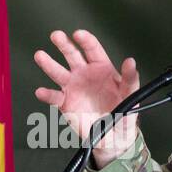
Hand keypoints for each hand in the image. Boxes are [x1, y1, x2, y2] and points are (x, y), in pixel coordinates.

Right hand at [33, 29, 139, 168]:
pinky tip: (41, 91)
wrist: (112, 137)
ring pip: (58, 72)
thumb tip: (131, 62)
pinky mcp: (65, 103)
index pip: (92, 49)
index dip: (85, 40)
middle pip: (72, 55)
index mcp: (101, 68)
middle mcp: (84, 74)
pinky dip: (47, 94)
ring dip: (49, 64)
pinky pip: (54, 97)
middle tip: (56, 35)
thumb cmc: (123, 113)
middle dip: (64, 44)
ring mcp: (73, 87)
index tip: (78, 34)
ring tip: (40, 55)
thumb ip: (130, 79)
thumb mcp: (130, 96)